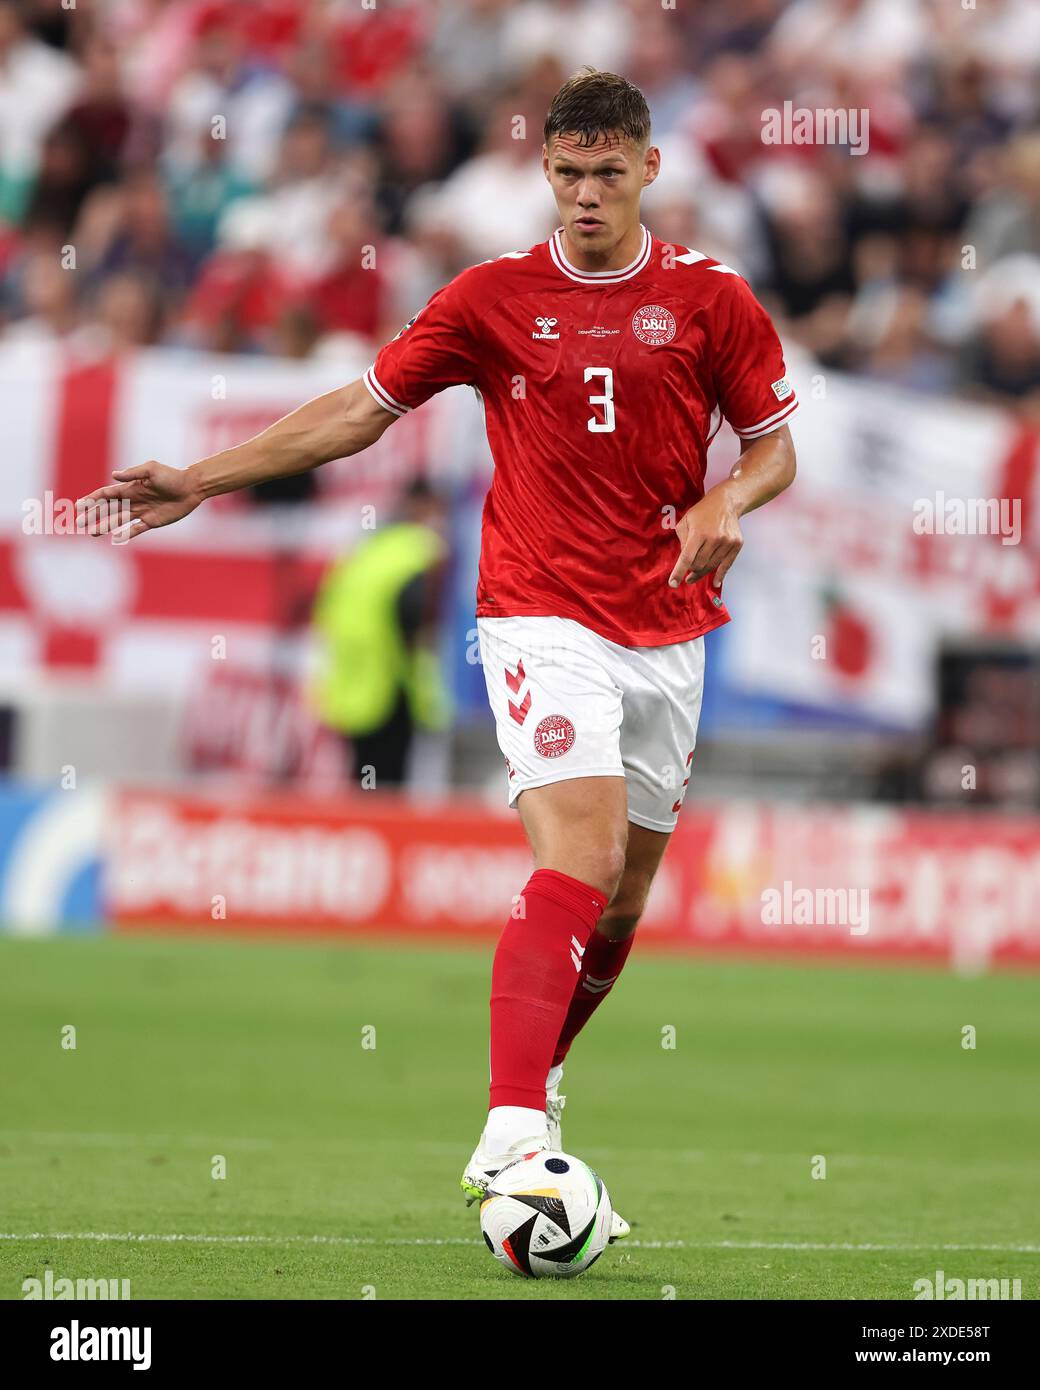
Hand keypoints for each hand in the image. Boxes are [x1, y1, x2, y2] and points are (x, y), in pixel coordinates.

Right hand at [76, 461, 202, 540]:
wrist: (191, 488)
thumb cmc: (172, 476)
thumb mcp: (152, 470)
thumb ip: (133, 474)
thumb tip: (113, 475)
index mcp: (130, 487)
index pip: (106, 494)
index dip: (91, 499)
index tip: (78, 505)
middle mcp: (133, 500)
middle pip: (108, 509)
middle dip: (93, 515)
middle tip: (78, 522)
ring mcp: (141, 511)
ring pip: (118, 520)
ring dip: (104, 526)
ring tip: (92, 532)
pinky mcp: (151, 521)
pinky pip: (135, 529)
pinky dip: (125, 533)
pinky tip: (114, 538)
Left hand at [668, 486, 742, 589]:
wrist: (726, 502)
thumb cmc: (702, 512)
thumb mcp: (685, 522)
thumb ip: (682, 541)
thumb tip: (685, 561)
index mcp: (698, 532)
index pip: (687, 557)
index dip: (679, 572)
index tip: (673, 584)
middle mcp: (714, 538)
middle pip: (699, 565)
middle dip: (691, 568)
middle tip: (688, 568)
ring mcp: (727, 542)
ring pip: (711, 566)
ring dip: (702, 571)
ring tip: (695, 574)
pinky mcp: (736, 545)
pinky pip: (727, 565)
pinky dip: (720, 575)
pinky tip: (715, 582)